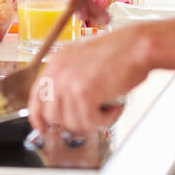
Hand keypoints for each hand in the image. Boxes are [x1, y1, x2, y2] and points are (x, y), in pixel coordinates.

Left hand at [27, 27, 152, 135]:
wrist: (137, 46)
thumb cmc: (119, 53)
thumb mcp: (83, 60)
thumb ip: (69, 79)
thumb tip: (64, 107)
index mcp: (56, 62)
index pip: (37, 97)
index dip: (38, 118)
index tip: (44, 129)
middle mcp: (58, 71)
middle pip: (52, 115)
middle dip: (73, 121)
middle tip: (91, 115)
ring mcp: (69, 82)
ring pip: (72, 122)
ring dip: (92, 121)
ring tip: (107, 107)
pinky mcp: (84, 93)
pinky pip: (90, 122)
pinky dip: (105, 120)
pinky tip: (113, 107)